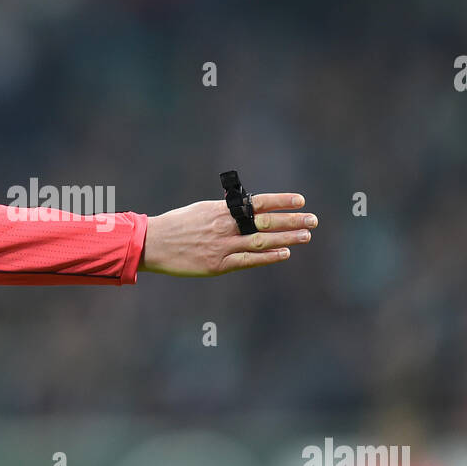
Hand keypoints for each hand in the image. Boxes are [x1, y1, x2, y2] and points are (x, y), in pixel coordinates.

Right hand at [139, 192, 315, 276]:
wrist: (153, 243)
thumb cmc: (177, 225)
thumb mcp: (202, 209)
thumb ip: (225, 209)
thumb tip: (244, 202)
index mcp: (221, 210)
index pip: (258, 202)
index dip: (282, 201)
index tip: (301, 200)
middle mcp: (225, 226)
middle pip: (266, 222)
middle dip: (292, 220)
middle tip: (313, 220)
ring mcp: (223, 246)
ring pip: (261, 241)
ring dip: (287, 239)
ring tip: (306, 236)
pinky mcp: (218, 265)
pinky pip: (248, 260)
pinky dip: (268, 257)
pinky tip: (284, 254)